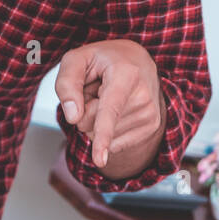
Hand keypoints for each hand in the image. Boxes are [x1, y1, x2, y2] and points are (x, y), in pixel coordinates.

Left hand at [55, 39, 165, 174]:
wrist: (137, 61)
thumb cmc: (103, 60)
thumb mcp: (77, 60)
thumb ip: (67, 83)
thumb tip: (73, 117)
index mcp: (126, 73)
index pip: (109, 110)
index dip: (103, 134)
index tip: (99, 159)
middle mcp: (143, 95)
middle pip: (92, 125)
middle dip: (85, 111)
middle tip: (99, 89)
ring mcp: (150, 113)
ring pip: (101, 137)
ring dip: (97, 121)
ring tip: (110, 96)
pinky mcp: (151, 127)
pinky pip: (114, 145)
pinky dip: (108, 132)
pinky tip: (119, 110)